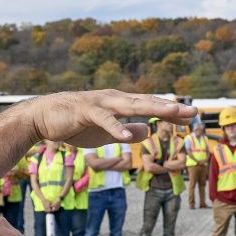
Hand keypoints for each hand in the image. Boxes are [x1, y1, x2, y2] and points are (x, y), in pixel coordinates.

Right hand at [27, 90, 192, 147]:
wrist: (42, 117)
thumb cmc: (73, 124)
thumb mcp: (105, 133)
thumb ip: (126, 131)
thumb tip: (147, 132)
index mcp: (119, 103)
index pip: (150, 107)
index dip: (170, 112)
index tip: (191, 117)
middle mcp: (114, 99)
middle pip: (147, 103)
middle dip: (170, 108)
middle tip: (193, 112)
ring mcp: (100, 103)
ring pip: (130, 106)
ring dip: (152, 109)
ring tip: (172, 113)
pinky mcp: (85, 112)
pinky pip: (104, 120)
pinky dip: (116, 128)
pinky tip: (127, 136)